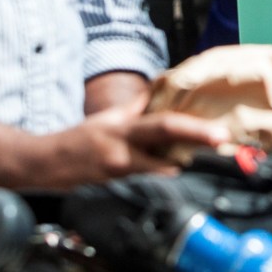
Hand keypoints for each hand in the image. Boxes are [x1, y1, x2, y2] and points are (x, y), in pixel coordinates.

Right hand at [22, 90, 230, 189]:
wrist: (48, 164)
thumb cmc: (82, 137)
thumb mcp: (110, 117)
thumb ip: (137, 106)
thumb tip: (162, 87)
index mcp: (123, 128)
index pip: (163, 124)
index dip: (193, 128)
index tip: (218, 130)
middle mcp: (124, 151)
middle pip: (167, 143)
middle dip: (197, 140)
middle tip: (223, 140)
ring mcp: (121, 170)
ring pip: (161, 166)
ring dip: (183, 158)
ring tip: (208, 151)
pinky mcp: (118, 184)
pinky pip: (148, 175)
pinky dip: (164, 168)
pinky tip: (177, 163)